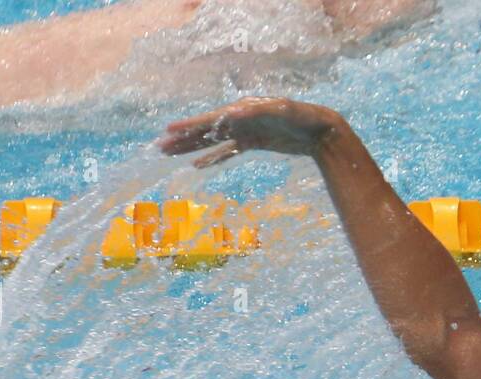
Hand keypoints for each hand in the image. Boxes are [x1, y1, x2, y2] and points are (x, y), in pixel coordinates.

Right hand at [156, 97, 343, 167]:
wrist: (320, 130)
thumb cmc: (303, 117)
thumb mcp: (282, 110)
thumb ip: (258, 111)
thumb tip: (231, 112)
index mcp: (242, 110)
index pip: (210, 119)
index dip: (189, 126)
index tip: (168, 130)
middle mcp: (239, 119)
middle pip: (205, 130)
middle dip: (182, 138)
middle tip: (160, 146)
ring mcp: (245, 132)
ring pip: (212, 141)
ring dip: (192, 148)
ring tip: (170, 154)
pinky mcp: (252, 143)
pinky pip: (227, 152)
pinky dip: (212, 158)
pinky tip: (197, 165)